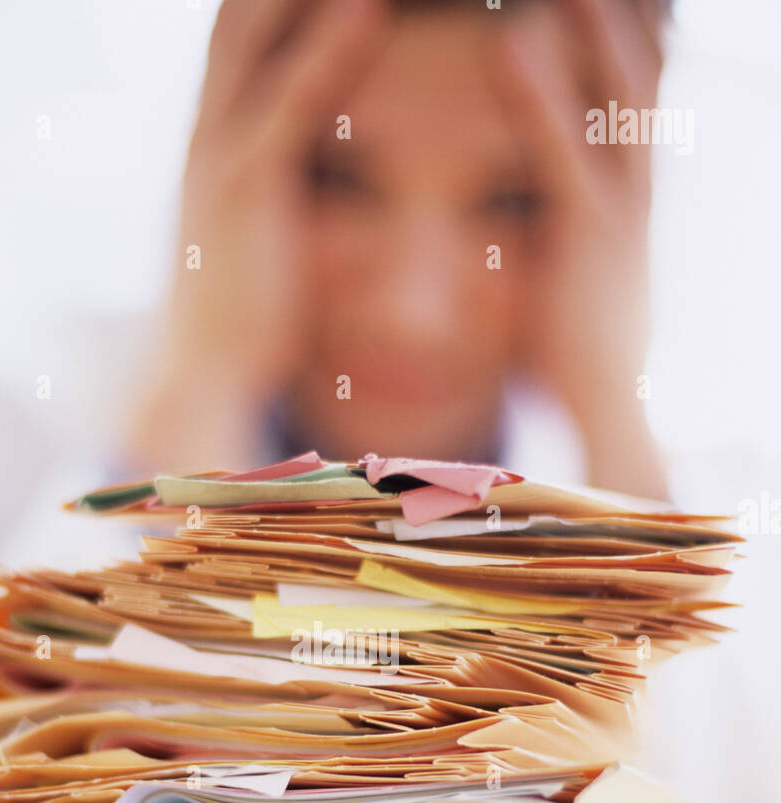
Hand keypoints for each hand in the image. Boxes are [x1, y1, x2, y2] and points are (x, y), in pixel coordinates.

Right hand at [130, 0, 386, 474]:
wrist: (208, 376)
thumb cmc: (246, 309)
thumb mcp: (259, 229)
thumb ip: (280, 178)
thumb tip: (312, 156)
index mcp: (214, 132)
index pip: (239, 26)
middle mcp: (208, 127)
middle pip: (241, 12)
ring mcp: (219, 154)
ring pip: (258, 34)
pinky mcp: (244, 190)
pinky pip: (290, 102)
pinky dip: (328, 51)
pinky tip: (369, 8)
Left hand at [497, 0, 669, 495]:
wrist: (608, 414)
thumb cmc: (578, 356)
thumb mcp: (575, 282)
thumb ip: (559, 235)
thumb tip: (537, 217)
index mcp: (636, 203)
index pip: (644, 101)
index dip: (630, 41)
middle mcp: (638, 195)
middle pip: (644, 78)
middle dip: (622, 18)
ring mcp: (621, 213)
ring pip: (620, 95)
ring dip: (592, 28)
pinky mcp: (589, 238)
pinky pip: (562, 149)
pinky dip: (538, 95)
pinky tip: (508, 44)